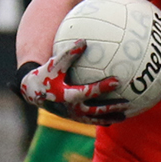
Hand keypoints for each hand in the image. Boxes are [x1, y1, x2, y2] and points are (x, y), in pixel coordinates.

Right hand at [12, 41, 127, 124]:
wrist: (32, 93)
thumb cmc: (45, 75)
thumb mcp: (54, 64)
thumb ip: (68, 54)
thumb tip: (84, 41)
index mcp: (66, 95)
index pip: (87, 92)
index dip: (102, 87)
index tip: (117, 81)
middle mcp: (70, 108)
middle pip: (95, 110)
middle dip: (111, 107)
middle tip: (127, 103)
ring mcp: (73, 116)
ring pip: (95, 119)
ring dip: (110, 117)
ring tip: (125, 115)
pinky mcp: (74, 119)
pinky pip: (92, 121)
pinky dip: (104, 120)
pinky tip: (117, 117)